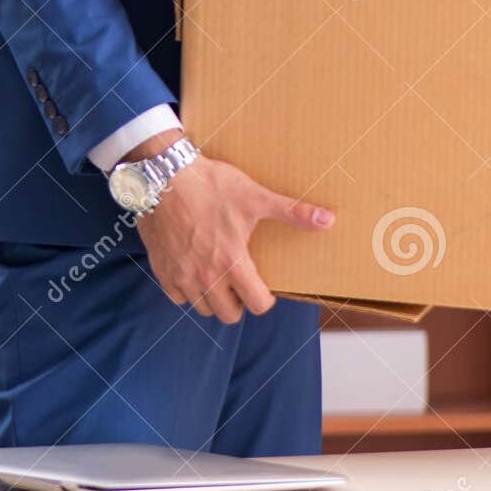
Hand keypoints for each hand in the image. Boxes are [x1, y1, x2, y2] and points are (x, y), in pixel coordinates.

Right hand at [126, 128, 335, 323]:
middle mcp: (206, 278)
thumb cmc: (211, 185)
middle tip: (241, 281)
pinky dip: (187, 291)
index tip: (264, 286)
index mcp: (232, 263)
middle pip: (229, 315)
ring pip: (203, 309)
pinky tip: (193, 271)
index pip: (257, 305)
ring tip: (219, 277)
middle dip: (240, 303)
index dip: (265, 298)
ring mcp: (182, 276)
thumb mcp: (255, 197)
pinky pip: (177, 297)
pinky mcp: (161, 270)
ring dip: (214, 300)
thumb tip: (328, 220)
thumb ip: (293, 212)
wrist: (165, 176)